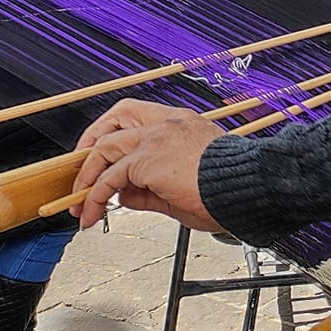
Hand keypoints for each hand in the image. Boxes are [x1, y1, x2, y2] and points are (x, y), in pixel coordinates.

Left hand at [71, 99, 224, 230]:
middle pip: (114, 120)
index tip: (103, 158)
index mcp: (182, 124)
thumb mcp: (184, 187)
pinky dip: (95, 197)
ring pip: (105, 148)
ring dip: (87, 177)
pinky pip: (109, 178)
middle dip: (90, 145)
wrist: (249, 188)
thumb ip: (151, 189)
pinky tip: (93, 214)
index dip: (113, 134)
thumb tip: (125, 194)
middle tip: (82, 174)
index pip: (137, 116)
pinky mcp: (148, 160)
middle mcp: (168, 124)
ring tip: (81, 204)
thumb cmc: (232, 188)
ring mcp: (156, 138)